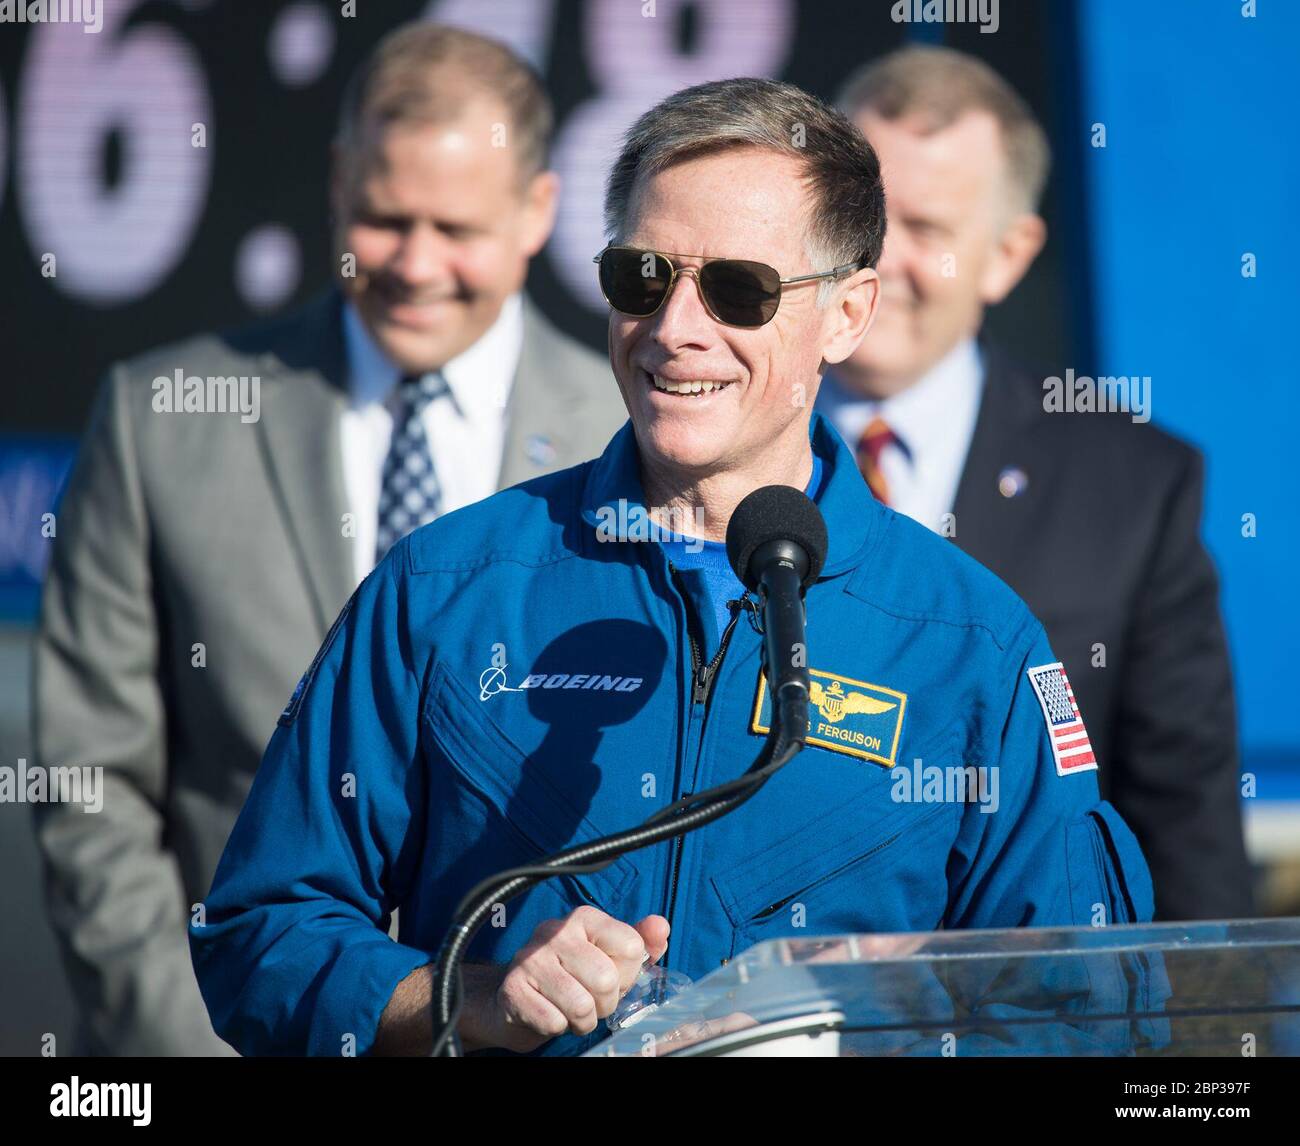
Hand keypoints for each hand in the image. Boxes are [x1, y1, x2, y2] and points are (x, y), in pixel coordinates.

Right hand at [488, 907, 669, 1052]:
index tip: (610, 976)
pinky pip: (554, 1021)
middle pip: (606, 980)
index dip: (626, 974)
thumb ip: (641, 943)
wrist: (517, 998)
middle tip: (590, 1001)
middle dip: (604, 1003)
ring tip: (571, 1010)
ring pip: (581, 1005)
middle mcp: (555, 931)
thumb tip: (661, 927)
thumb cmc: (572, 977)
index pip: (631, 947)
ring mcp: (530, 958)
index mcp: (584, 918)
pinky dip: (557, 1027)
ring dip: (581, 1020)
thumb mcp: (609, 957)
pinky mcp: (512, 988)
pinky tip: (549, 1012)